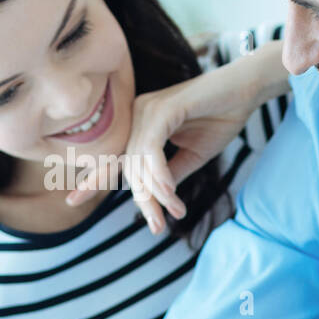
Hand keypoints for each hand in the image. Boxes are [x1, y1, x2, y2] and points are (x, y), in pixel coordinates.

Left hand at [66, 39, 285, 233]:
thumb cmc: (220, 118)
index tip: (72, 201)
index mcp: (141, 126)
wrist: (246, 90)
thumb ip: (170, 175)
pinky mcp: (163, 108)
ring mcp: (147, 110)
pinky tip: (170, 193)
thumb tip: (155, 198)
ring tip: (173, 215)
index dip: (94, 180)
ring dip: (157, 193)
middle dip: (143, 202)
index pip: (114, 158)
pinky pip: (152, 149)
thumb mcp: (192, 156)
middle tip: (157, 228)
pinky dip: (160, 173)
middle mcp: (138, 115)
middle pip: (129, 168)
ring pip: (139, 163)